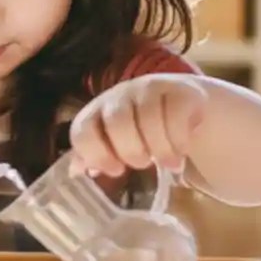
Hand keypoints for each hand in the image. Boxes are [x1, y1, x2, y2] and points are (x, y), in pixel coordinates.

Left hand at [68, 75, 206, 177]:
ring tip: (169, 164)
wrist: (185, 107)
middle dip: (132, 151)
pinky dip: (180, 141)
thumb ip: (96, 156)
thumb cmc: (144, 133)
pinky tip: (182, 150)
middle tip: (144, 164)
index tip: (116, 170)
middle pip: (118, 123)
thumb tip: (75, 172)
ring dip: (160, 150)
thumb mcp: (117, 145)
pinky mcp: (182, 90)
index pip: (82, 130)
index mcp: (97, 111)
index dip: (96, 154)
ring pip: (150, 119)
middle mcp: (121, 95)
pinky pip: (177, 116)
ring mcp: (151, 88)